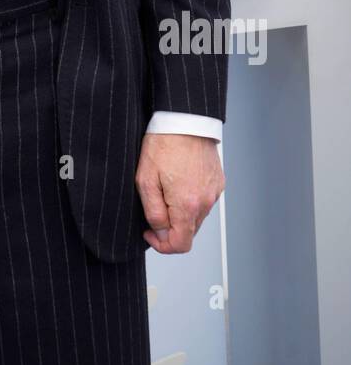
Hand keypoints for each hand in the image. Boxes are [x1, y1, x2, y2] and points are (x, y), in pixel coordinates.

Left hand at [136, 132, 224, 253]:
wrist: (185, 119)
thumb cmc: (164, 143)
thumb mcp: (146, 180)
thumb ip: (154, 212)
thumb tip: (160, 233)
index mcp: (188, 204)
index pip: (181, 244)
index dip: (162, 245)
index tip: (150, 232)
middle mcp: (206, 201)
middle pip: (189, 231)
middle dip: (170, 227)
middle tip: (154, 206)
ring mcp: (214, 191)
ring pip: (196, 216)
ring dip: (180, 212)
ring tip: (166, 188)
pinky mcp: (218, 181)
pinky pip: (204, 200)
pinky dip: (191, 199)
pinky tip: (179, 181)